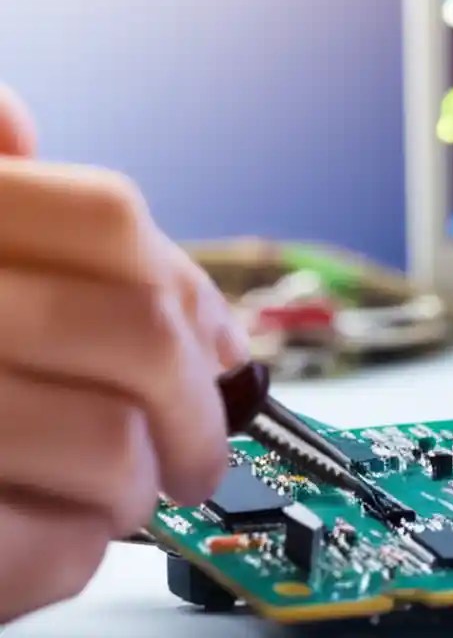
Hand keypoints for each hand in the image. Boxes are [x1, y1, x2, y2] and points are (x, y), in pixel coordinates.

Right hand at [0, 86, 247, 621]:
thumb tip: (11, 120)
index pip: (106, 218)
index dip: (188, 290)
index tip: (216, 346)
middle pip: (142, 333)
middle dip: (200, 408)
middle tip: (201, 450)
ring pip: (113, 445)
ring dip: (138, 485)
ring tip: (116, 496)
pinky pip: (54, 547)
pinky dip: (73, 548)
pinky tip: (47, 531)